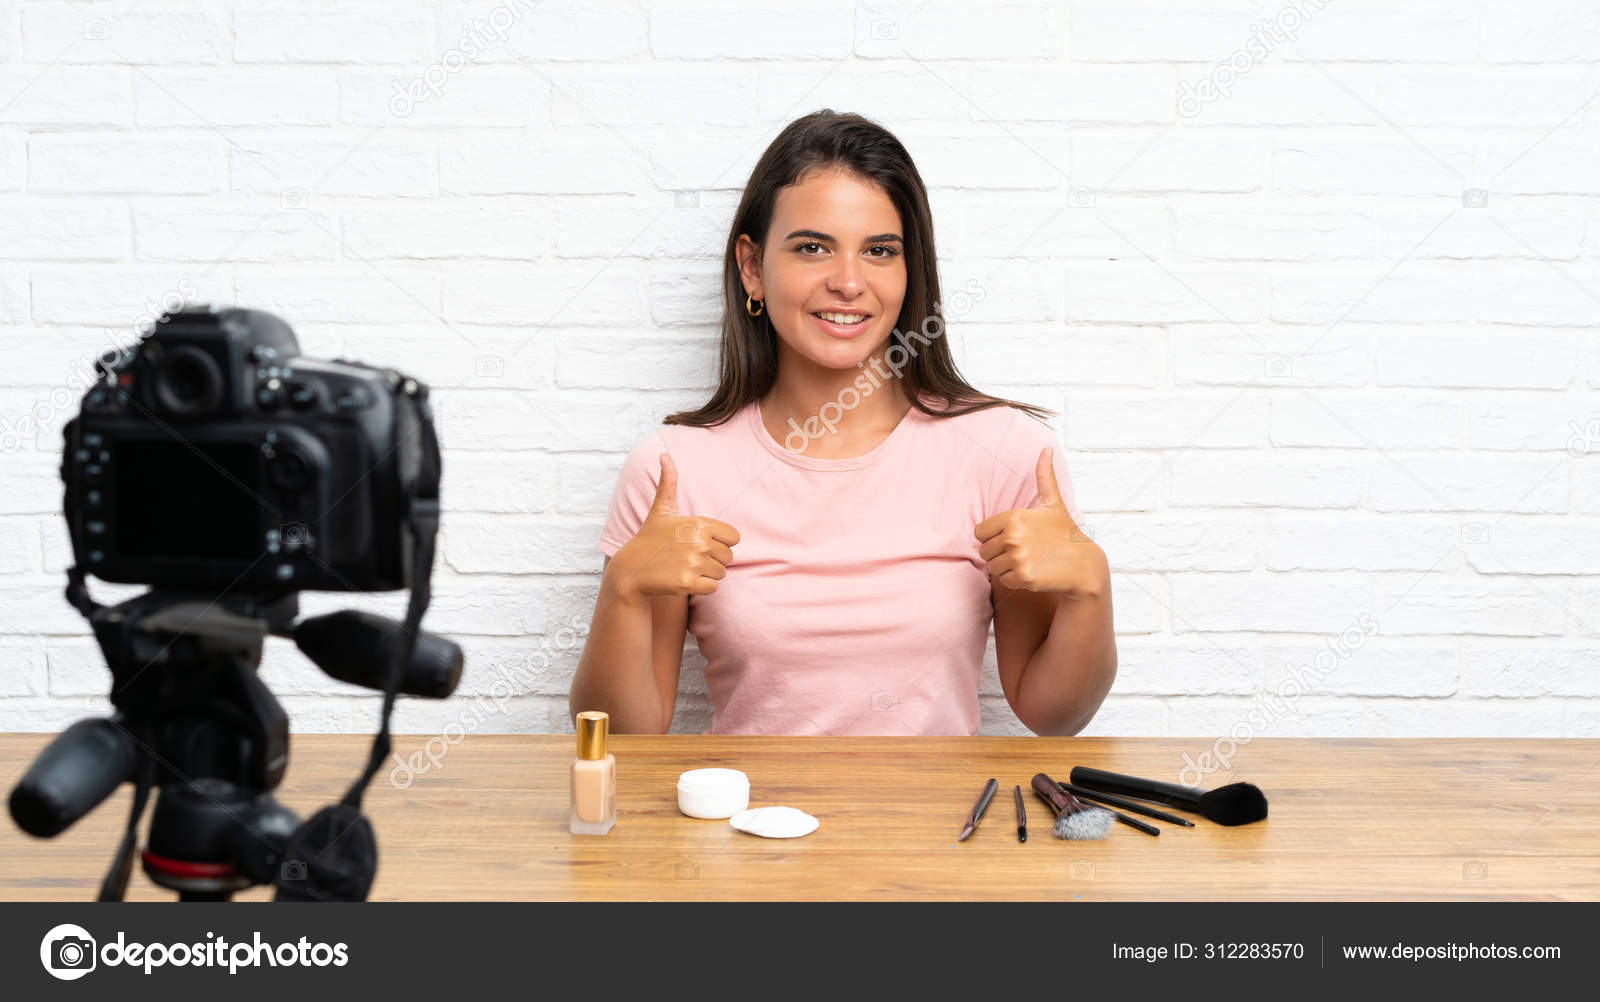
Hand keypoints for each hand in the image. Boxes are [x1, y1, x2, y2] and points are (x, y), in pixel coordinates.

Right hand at [608, 453, 739, 603]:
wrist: (631, 570)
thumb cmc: (650, 538)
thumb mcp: (661, 509)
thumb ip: (669, 482)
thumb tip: (664, 455)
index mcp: (698, 523)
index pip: (734, 537)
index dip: (721, 542)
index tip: (702, 543)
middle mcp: (698, 542)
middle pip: (728, 557)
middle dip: (713, 560)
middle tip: (691, 558)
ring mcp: (692, 563)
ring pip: (721, 573)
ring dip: (707, 574)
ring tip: (686, 568)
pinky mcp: (687, 583)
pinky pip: (712, 588)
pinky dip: (702, 587)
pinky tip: (685, 580)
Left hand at [975, 447, 1104, 595]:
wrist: (1083, 565)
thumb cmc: (1065, 532)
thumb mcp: (1054, 503)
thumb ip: (1044, 476)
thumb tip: (1047, 448)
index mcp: (1015, 517)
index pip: (980, 532)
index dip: (994, 536)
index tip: (1012, 537)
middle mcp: (1014, 536)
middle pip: (984, 551)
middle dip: (999, 553)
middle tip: (1022, 552)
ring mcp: (1018, 558)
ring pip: (992, 566)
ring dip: (1006, 567)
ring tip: (1027, 561)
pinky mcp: (1023, 577)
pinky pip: (1003, 580)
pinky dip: (1014, 579)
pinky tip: (1032, 572)